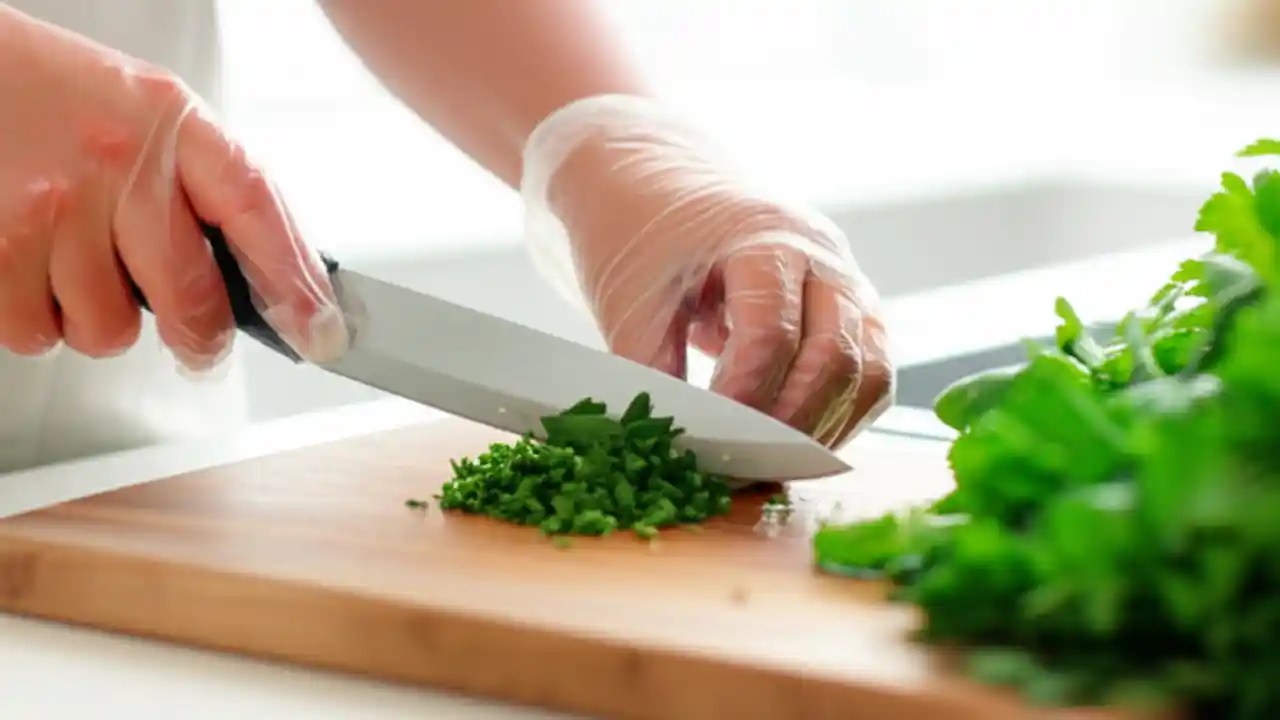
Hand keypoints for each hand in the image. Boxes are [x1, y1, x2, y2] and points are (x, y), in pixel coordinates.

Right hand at [0, 6, 346, 369]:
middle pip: (192, 299)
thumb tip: (269, 272)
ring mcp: (53, 208)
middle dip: (200, 337)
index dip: (295, 281)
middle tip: (196, 340)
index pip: (257, 208)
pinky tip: (28, 265)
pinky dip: (35, 317)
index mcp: (169, 122)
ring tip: (69, 259)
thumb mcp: (140, 110)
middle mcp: (117, 163)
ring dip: (96, 316)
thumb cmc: (43, 94)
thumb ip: (200, 182)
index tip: (321, 332)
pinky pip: (37, 333)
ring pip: (109, 330)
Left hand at [521, 95, 893, 448]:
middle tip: (745, 465)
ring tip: (772, 464)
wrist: (658, 179)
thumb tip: (673, 443)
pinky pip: (870, 374)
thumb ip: (650, 367)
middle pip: (837, 356)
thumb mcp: (629, 295)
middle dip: (792, 423)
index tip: (714, 439)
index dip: (746, 396)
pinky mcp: (851, 311)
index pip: (773, 332)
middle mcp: (823, 257)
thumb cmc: (639, 230)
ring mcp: (846, 282)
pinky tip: (796, 444)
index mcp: (765, 238)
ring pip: (869, 371)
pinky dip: (840, 417)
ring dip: (825, 427)